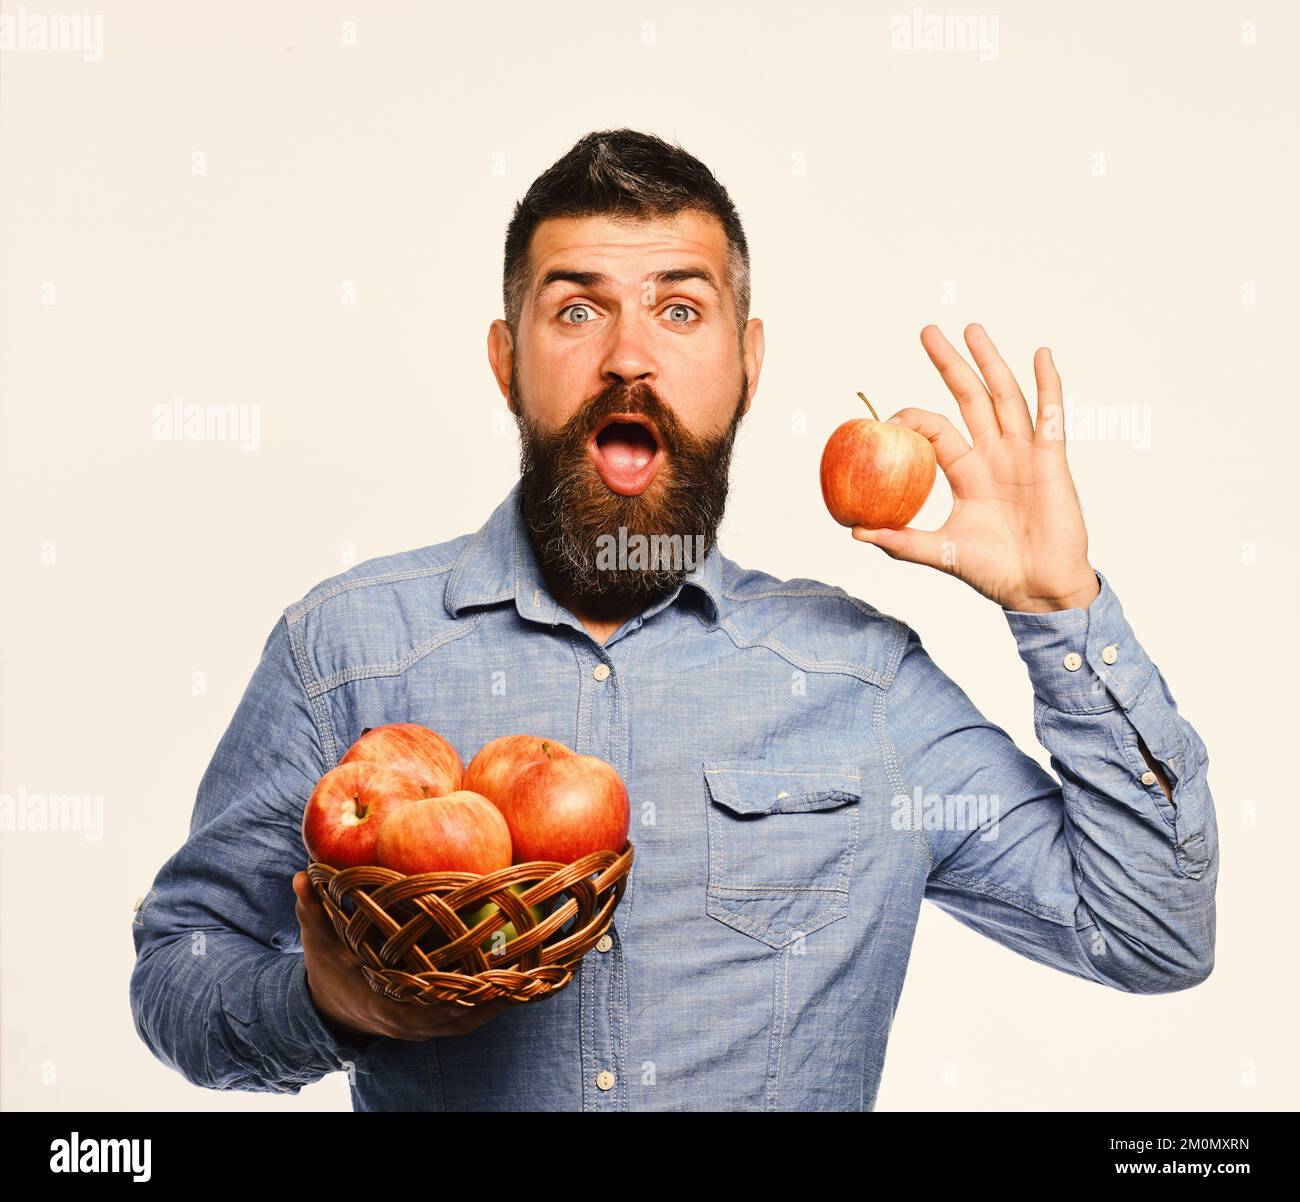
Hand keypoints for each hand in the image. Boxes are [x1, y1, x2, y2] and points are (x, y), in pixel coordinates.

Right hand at [292, 871, 510, 1040]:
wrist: (330, 1011)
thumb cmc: (328, 970)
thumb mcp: (317, 942)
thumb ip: (312, 909)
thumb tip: (304, 875)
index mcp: (388, 1001)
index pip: (432, 996)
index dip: (464, 983)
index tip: (492, 961)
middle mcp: (413, 1021)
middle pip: (466, 1009)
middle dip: (498, 986)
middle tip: (530, 955)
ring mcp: (428, 1026)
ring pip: (476, 1016)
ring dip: (506, 995)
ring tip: (539, 967)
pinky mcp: (440, 1024)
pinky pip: (475, 1015)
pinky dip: (498, 999)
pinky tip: (525, 976)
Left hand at [852, 323, 1099, 612]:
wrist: (1038, 590)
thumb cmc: (994, 573)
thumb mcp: (939, 553)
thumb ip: (900, 541)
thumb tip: (854, 532)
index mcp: (966, 473)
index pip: (936, 431)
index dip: (912, 420)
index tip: (887, 420)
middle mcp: (993, 456)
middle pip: (969, 398)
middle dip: (949, 364)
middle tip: (928, 331)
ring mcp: (1023, 455)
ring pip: (1004, 398)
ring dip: (989, 362)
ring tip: (972, 329)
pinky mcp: (1051, 461)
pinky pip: (1050, 417)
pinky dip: (1047, 385)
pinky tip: (1040, 356)